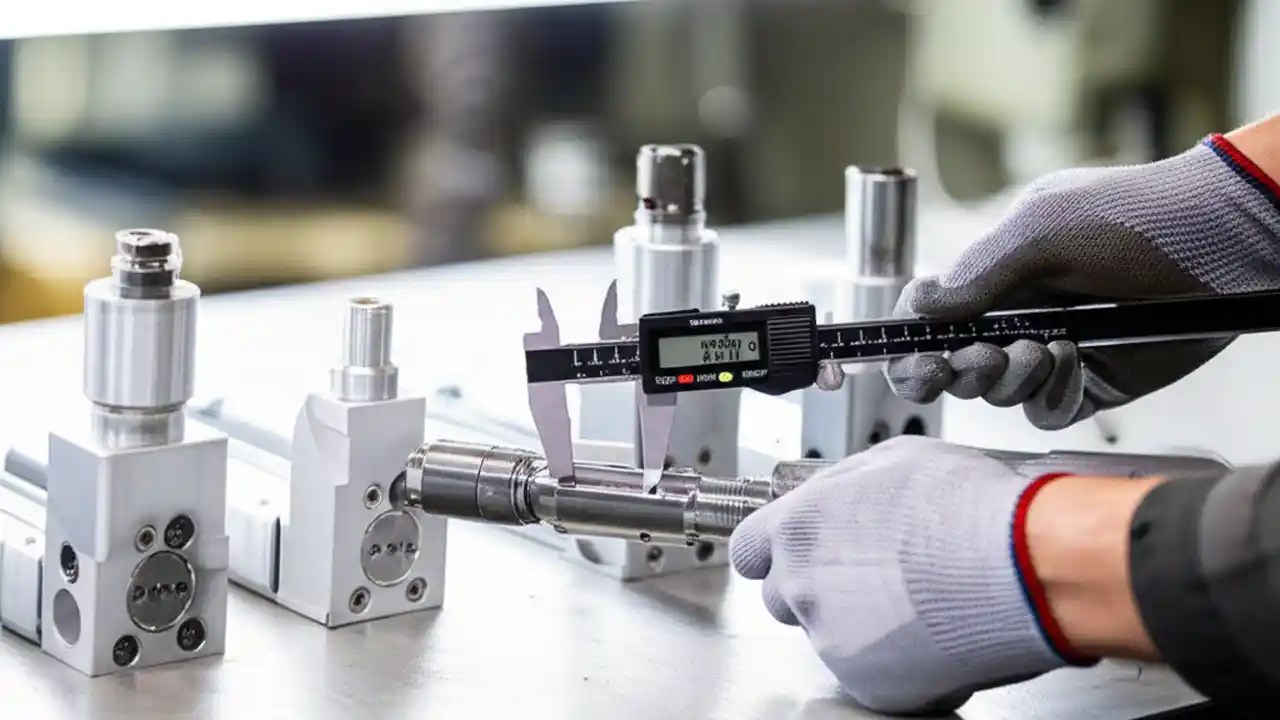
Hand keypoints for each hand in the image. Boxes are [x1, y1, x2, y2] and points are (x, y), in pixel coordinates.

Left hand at [730, 437, 1066, 713]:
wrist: (1019, 567)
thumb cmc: (965, 508)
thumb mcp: (892, 461)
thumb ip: (844, 486)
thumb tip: (837, 495)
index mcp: (798, 527)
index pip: (749, 549)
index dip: (776, 550)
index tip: (795, 551)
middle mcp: (801, 585)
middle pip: (783, 596)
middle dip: (815, 588)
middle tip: (869, 576)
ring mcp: (831, 639)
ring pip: (829, 635)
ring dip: (859, 623)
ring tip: (917, 600)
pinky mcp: (869, 684)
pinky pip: (869, 674)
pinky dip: (896, 661)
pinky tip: (933, 632)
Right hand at [885, 136, 1279, 428]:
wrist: (1223, 243)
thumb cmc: (1135, 216)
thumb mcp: (1042, 229)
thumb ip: (974, 273)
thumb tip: (915, 304)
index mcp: (993, 277)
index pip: (928, 321)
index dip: (911, 346)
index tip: (915, 357)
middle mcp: (1016, 317)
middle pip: (952, 368)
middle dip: (953, 370)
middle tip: (978, 356)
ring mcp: (1052, 353)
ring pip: (996, 394)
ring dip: (1006, 378)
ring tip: (1040, 348)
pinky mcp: (1092, 383)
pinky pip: (1046, 409)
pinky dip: (1046, 393)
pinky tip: (1068, 362)